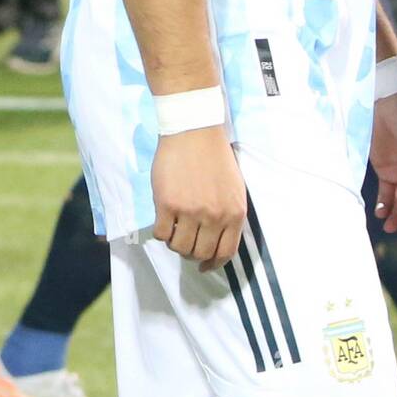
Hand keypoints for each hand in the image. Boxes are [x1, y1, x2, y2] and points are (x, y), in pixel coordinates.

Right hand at [151, 126, 246, 271]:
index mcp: (235, 213)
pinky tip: (163, 221)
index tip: (205, 266)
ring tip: (174, 230)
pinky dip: (161, 233)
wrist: (194, 130)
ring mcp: (191, 212)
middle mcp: (215, 216)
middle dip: (192, 254)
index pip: (226, 252)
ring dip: (175, 243)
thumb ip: (228, 214)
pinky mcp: (168, 205)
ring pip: (179, 247)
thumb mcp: (234, 187)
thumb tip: (216, 240)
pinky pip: (161, 234)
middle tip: (185, 244)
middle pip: (200, 253)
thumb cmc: (215, 156)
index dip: (213, 264)